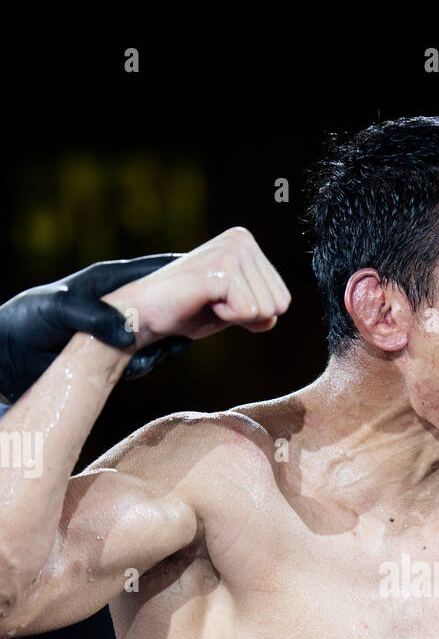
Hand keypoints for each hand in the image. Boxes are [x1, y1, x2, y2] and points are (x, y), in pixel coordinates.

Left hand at [0, 255, 190, 401]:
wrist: (9, 356)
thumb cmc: (27, 320)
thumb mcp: (55, 310)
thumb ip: (91, 314)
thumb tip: (128, 331)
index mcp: (114, 282)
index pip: (162, 270)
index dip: (193, 273)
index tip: (218, 282)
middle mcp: (125, 304)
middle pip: (176, 306)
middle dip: (186, 317)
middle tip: (188, 330)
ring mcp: (125, 332)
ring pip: (166, 338)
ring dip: (163, 347)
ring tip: (143, 354)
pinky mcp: (119, 358)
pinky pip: (147, 360)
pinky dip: (145, 365)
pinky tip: (129, 369)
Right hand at [100, 227, 290, 351]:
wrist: (147, 312)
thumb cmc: (190, 309)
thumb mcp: (236, 307)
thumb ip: (262, 307)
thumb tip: (279, 311)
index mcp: (248, 243)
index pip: (283, 299)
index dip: (254, 314)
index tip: (222, 302)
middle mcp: (242, 240)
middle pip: (279, 305)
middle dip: (247, 315)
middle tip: (214, 303)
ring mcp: (232, 252)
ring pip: (266, 309)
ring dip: (235, 315)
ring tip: (208, 300)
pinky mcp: (221, 270)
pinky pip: (248, 312)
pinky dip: (225, 317)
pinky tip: (203, 301)